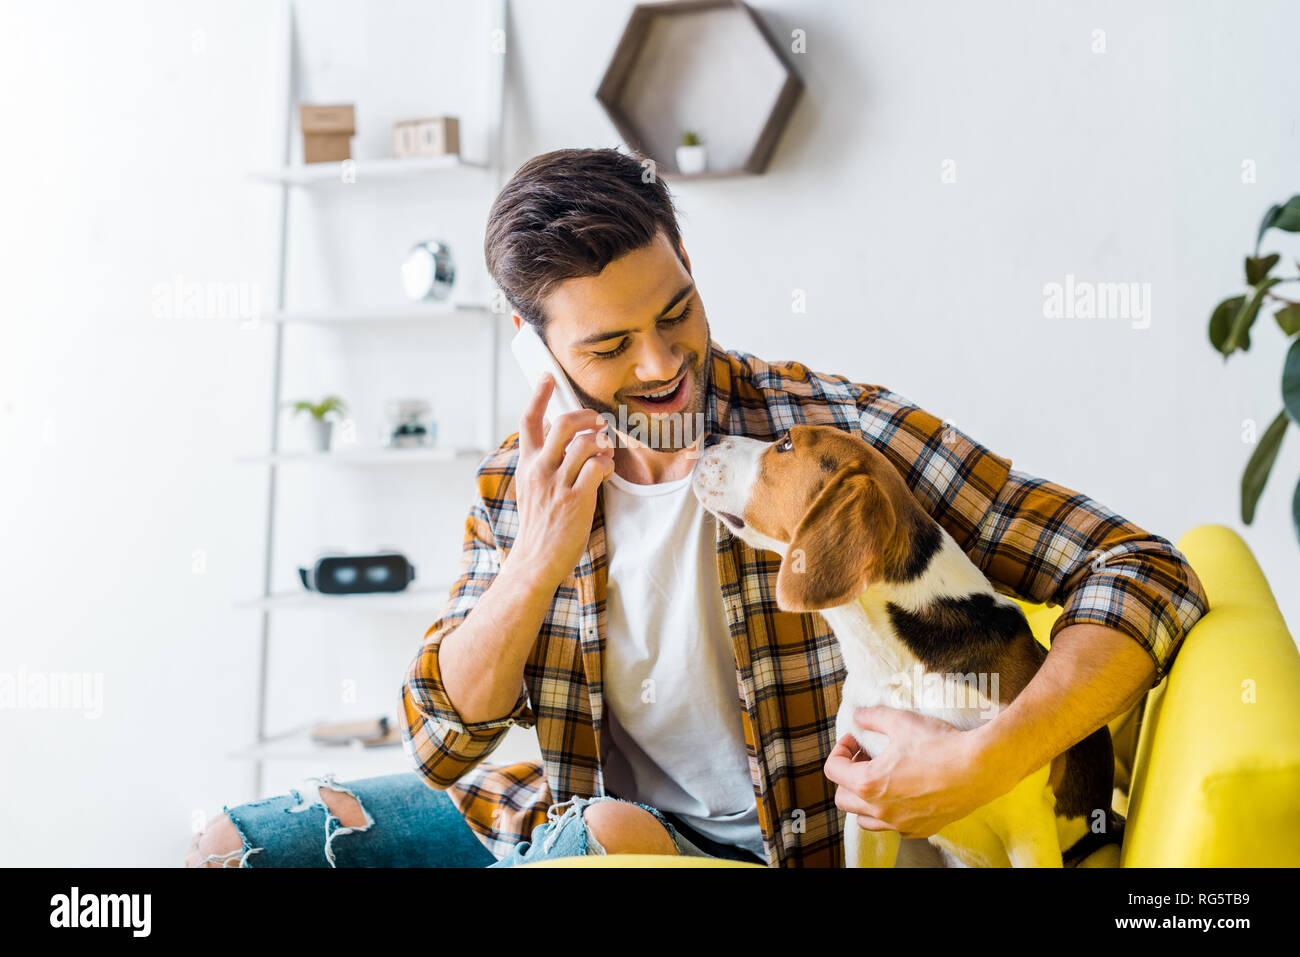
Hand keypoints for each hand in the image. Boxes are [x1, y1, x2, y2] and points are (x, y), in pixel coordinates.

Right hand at [507, 374, 614, 589]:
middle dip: (585, 416)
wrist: (534, 561)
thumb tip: (564, 442)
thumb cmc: (538, 526)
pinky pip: (597, 467)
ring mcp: (557, 484)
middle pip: (562, 424)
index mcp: (527, 465)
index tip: (548, 377)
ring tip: (605, 451)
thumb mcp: (531, 489)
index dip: (539, 395)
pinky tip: (606, 472)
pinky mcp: (575, 500)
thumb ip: (543, 465)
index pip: (528, 421)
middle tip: (597, 421)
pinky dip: (607, 465)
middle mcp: (540, 470)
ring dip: (602, 442)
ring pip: (584, 444)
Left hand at [823, 706, 1008, 839]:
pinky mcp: (921, 829)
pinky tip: (904, 792)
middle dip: (847, 776)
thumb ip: (872, 717)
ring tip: (881, 776)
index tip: (855, 739)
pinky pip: (893, 827)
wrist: (980, 768)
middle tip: (865, 757)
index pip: (833, 771)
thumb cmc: (939, 744)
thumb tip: (858, 715)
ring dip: (864, 799)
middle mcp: (880, 810)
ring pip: (865, 819)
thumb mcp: (900, 721)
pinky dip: (889, 812)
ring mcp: (901, 824)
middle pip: (843, 799)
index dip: (840, 750)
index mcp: (868, 784)